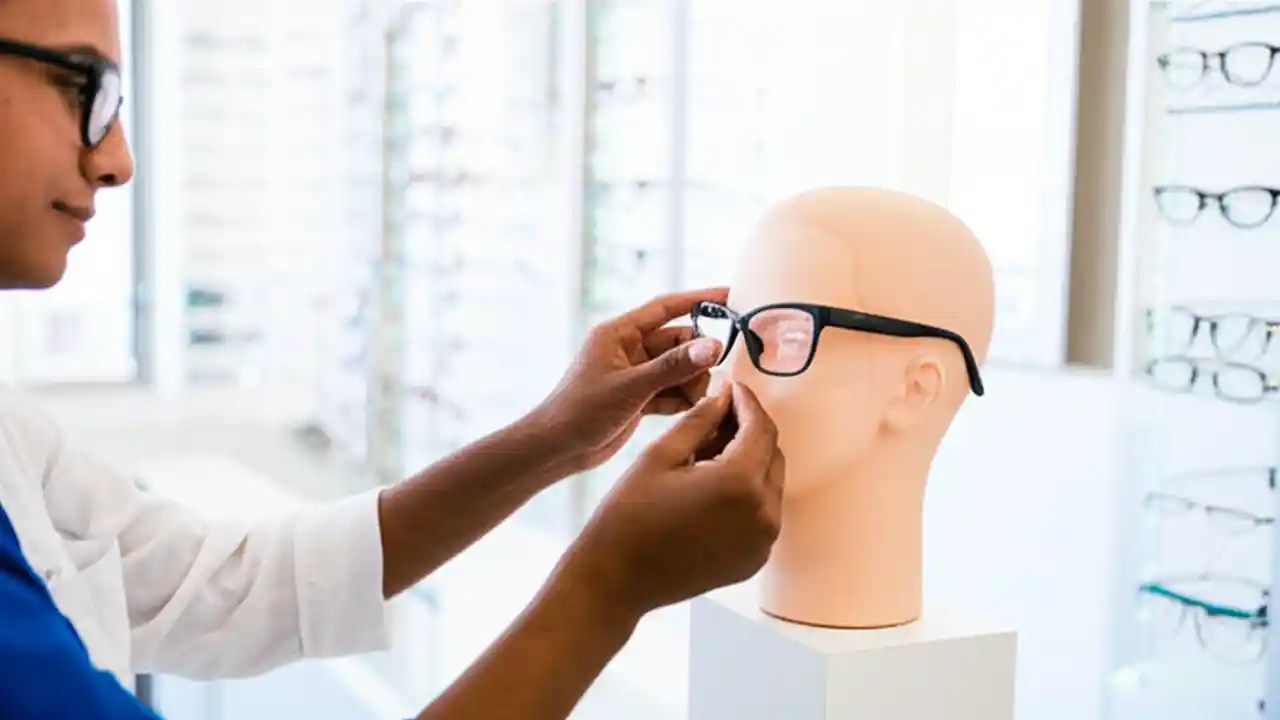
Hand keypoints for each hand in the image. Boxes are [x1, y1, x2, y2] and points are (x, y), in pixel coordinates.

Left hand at [532, 288, 728, 473]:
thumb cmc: (581, 411)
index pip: (666, 307)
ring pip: (678, 368)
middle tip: (704, 382)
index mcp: (619, 333)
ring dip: (691, 382)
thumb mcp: (631, 387)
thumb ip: (674, 367)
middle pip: (679, 342)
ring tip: (693, 401)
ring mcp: (635, 374)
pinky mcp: (639, 398)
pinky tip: (688, 410)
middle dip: (696, 359)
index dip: (699, 299)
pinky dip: (682, 399)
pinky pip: (672, 390)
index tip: (730, 296)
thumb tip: (713, 345)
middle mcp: (628, 349)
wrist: (557, 449)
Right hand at [560, 382, 785, 616]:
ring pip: (770, 482)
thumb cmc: (629, 516)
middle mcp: (762, 513)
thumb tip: (724, 395)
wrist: (616, 580)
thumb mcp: (660, 455)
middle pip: (772, 452)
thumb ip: (700, 420)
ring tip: (712, 448)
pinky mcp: (754, 559)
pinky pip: (762, 512)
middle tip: (719, 413)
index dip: (746, 401)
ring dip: (750, 459)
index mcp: (740, 482)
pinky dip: (748, 492)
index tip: (731, 387)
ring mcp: (762, 541)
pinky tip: (714, 483)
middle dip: (750, 428)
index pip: (759, 426)